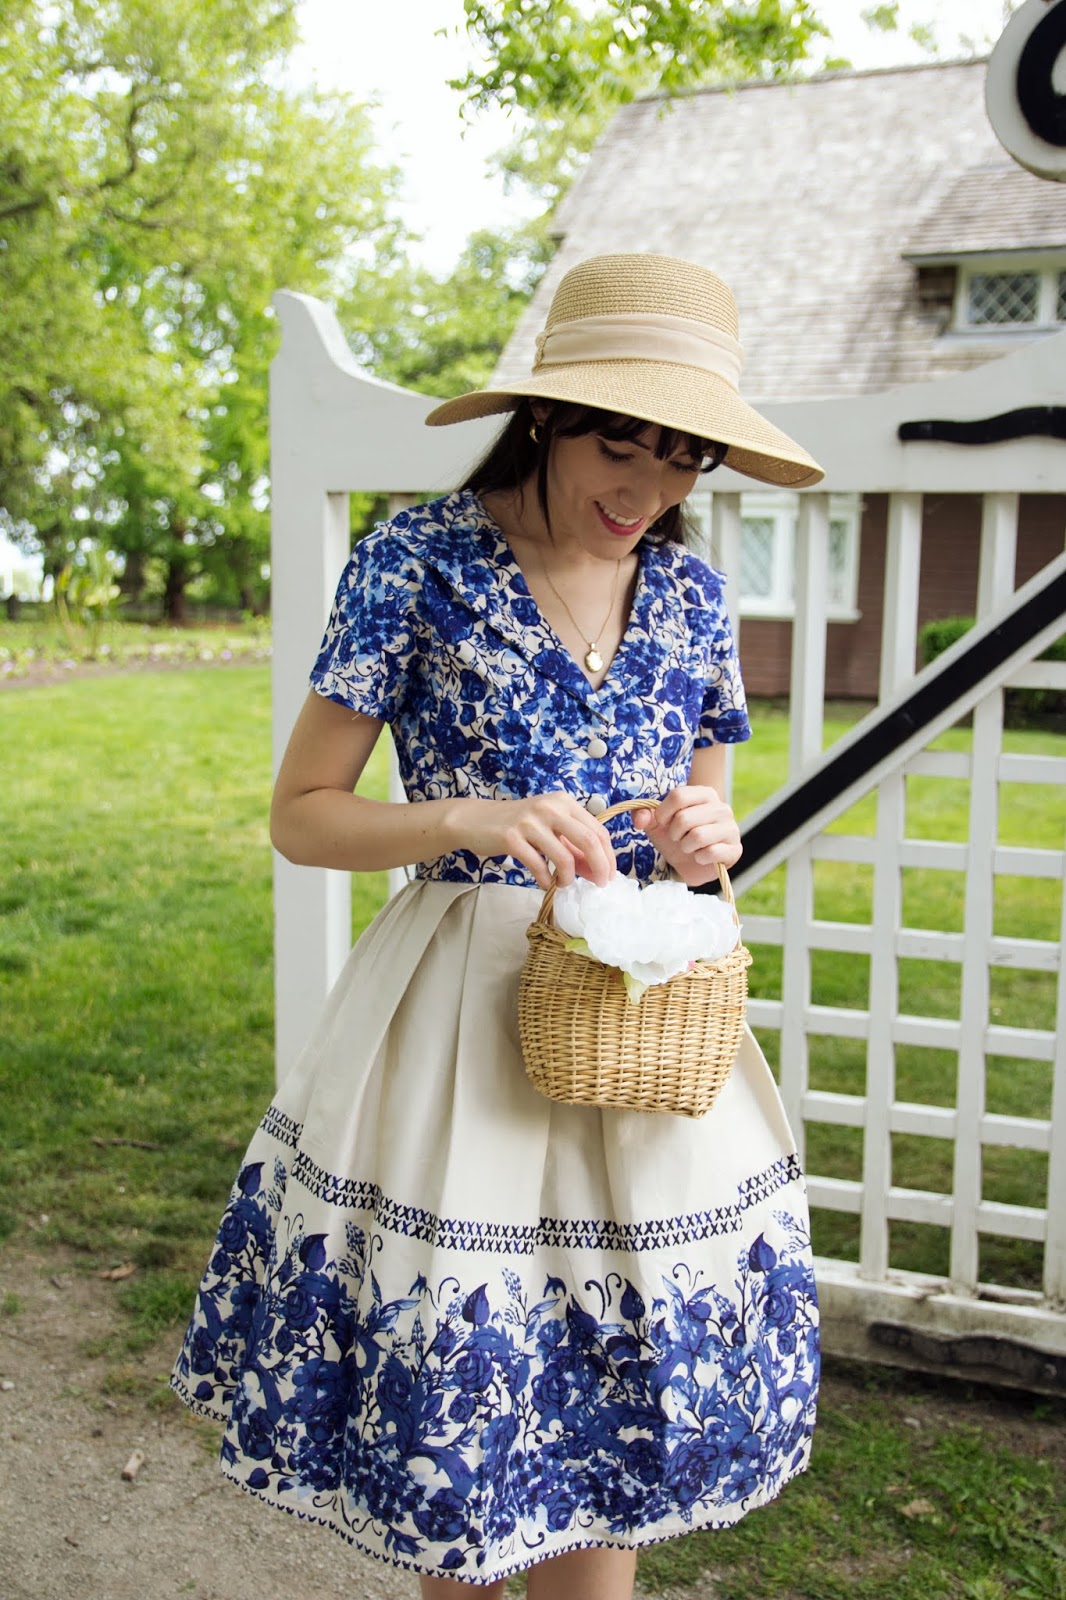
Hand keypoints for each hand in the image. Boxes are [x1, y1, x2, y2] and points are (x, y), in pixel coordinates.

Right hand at [455, 792, 615, 891]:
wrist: (476, 820)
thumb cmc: (518, 826)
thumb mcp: (550, 829)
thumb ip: (573, 847)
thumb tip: (597, 871)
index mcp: (564, 802)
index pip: (598, 830)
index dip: (608, 856)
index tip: (608, 876)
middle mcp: (550, 807)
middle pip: (589, 841)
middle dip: (599, 867)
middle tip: (598, 885)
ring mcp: (530, 822)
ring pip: (565, 857)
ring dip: (568, 878)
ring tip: (563, 884)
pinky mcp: (512, 838)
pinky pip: (539, 866)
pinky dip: (545, 879)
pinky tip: (543, 882)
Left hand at [631, 785, 741, 887]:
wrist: (689, 863)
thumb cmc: (675, 837)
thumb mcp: (656, 824)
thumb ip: (644, 815)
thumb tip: (640, 819)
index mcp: (705, 794)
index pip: (678, 796)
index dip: (663, 813)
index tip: (663, 823)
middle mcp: (722, 808)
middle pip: (685, 817)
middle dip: (674, 833)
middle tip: (678, 838)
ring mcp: (731, 828)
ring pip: (698, 836)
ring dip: (685, 846)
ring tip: (689, 847)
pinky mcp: (735, 850)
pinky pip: (711, 852)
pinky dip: (699, 858)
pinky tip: (701, 857)